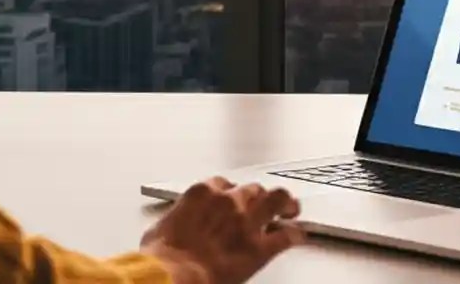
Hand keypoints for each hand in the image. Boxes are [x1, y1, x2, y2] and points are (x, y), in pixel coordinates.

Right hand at [141, 177, 304, 283]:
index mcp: (202, 194)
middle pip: (253, 189)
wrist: (172, 274)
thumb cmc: (161, 257)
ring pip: (277, 200)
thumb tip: (174, 230)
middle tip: (266, 203)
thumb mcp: (161, 229)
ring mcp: (247, 223)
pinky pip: (286, 236)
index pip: (224, 184)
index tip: (234, 197)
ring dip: (286, 204)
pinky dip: (294, 235)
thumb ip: (179, 220)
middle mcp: (228, 202)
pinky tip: (298, 236)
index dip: (232, 192)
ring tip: (292, 208)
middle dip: (260, 197)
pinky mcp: (260, 247)